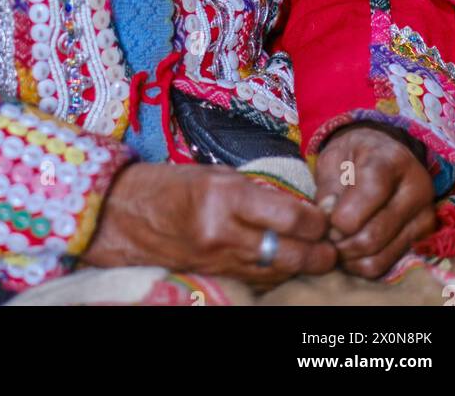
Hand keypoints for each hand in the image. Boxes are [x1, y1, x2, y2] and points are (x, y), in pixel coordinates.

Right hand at [81, 160, 335, 285]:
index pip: (290, 218)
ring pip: (277, 272)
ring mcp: (218, 258)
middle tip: (333, 248)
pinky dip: (275, 275)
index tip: (325, 219)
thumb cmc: (168, 184)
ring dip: (302, 268)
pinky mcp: (212, 274)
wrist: (122, 213)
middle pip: (290, 253)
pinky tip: (285, 268)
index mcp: (226, 195)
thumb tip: (294, 206)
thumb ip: (253, 190)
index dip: (316, 223)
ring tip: (318, 260)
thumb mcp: (213, 174)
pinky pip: (255, 280)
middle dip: (319, 254)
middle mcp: (225, 230)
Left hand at [315, 123, 435, 277]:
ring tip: (336, 243)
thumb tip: (328, 217)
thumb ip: (328, 186)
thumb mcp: (333, 158)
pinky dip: (362, 264)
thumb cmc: (353, 157)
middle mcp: (416, 188)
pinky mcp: (423, 240)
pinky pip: (387, 265)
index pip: (372, 192)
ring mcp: (424, 216)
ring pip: (381, 255)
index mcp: (392, 159)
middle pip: (375, 233)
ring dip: (350, 256)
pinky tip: (350, 251)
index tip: (327, 220)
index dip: (344, 215)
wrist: (382, 157)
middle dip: (342, 241)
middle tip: (327, 235)